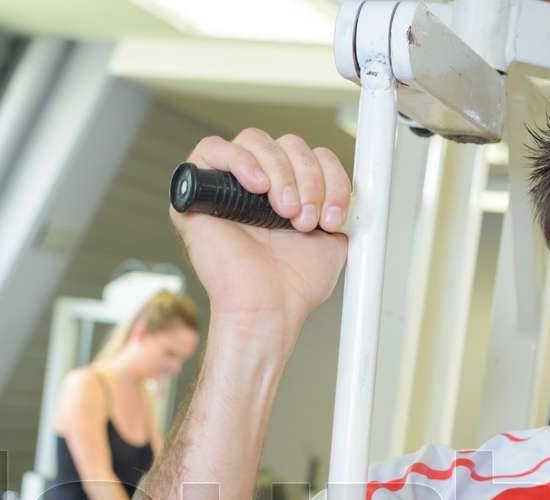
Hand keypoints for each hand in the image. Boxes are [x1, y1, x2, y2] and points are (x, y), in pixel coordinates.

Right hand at [172, 129, 350, 351]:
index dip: (329, 176)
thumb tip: (353, 182)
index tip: (333, 215)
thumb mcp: (333, 237)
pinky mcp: (196, 192)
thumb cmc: (292, 284)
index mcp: (288, 191)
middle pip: (286, 143)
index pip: (311, 153)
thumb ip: (339, 202)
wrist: (268, 309)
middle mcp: (258, 185)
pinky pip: (212, 148)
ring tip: (284, 212)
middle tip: (304, 218)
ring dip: (281, 173)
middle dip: (307, 177)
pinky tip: (257, 187)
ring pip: (255, 140)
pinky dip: (240, 161)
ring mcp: (227, 185)